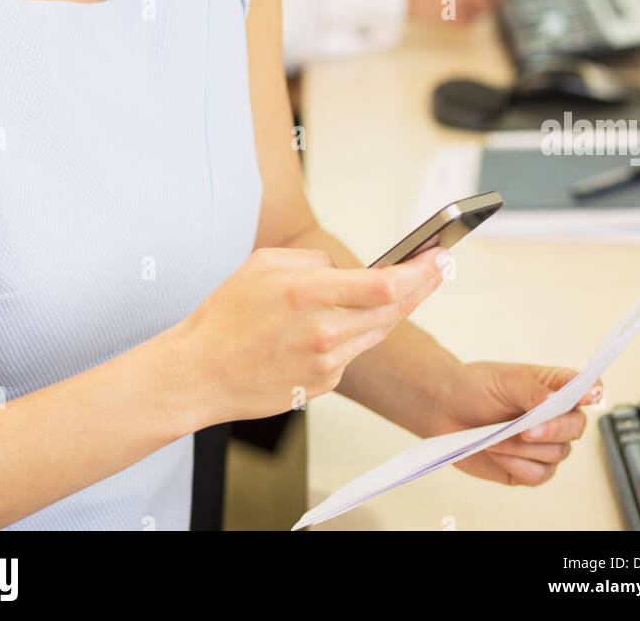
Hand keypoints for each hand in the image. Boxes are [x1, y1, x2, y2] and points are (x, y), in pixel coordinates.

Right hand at [178, 244, 451, 426]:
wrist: (200, 373)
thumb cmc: (226, 316)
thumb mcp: (264, 263)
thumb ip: (314, 262)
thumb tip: (346, 271)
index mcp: (310, 294)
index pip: (385, 284)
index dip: (421, 272)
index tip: (440, 256)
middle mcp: (325, 332)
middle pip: (394, 309)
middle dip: (423, 285)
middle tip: (439, 267)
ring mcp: (327, 363)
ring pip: (379, 331)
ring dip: (393, 308)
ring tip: (403, 286)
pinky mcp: (325, 384)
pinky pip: (354, 351)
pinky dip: (356, 333)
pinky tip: (343, 323)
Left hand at [435, 361, 602, 485]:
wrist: (443, 409)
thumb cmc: (474, 387)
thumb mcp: (504, 380)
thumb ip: (532, 392)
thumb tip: (555, 402)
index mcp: (553, 386)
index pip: (585, 387)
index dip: (592, 392)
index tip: (590, 394)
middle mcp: (554, 416)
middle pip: (576, 427)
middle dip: (553, 429)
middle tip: (526, 429)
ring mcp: (543, 444)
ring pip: (557, 454)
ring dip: (524, 447)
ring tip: (496, 436)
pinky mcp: (528, 467)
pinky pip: (538, 474)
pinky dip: (517, 464)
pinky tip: (496, 450)